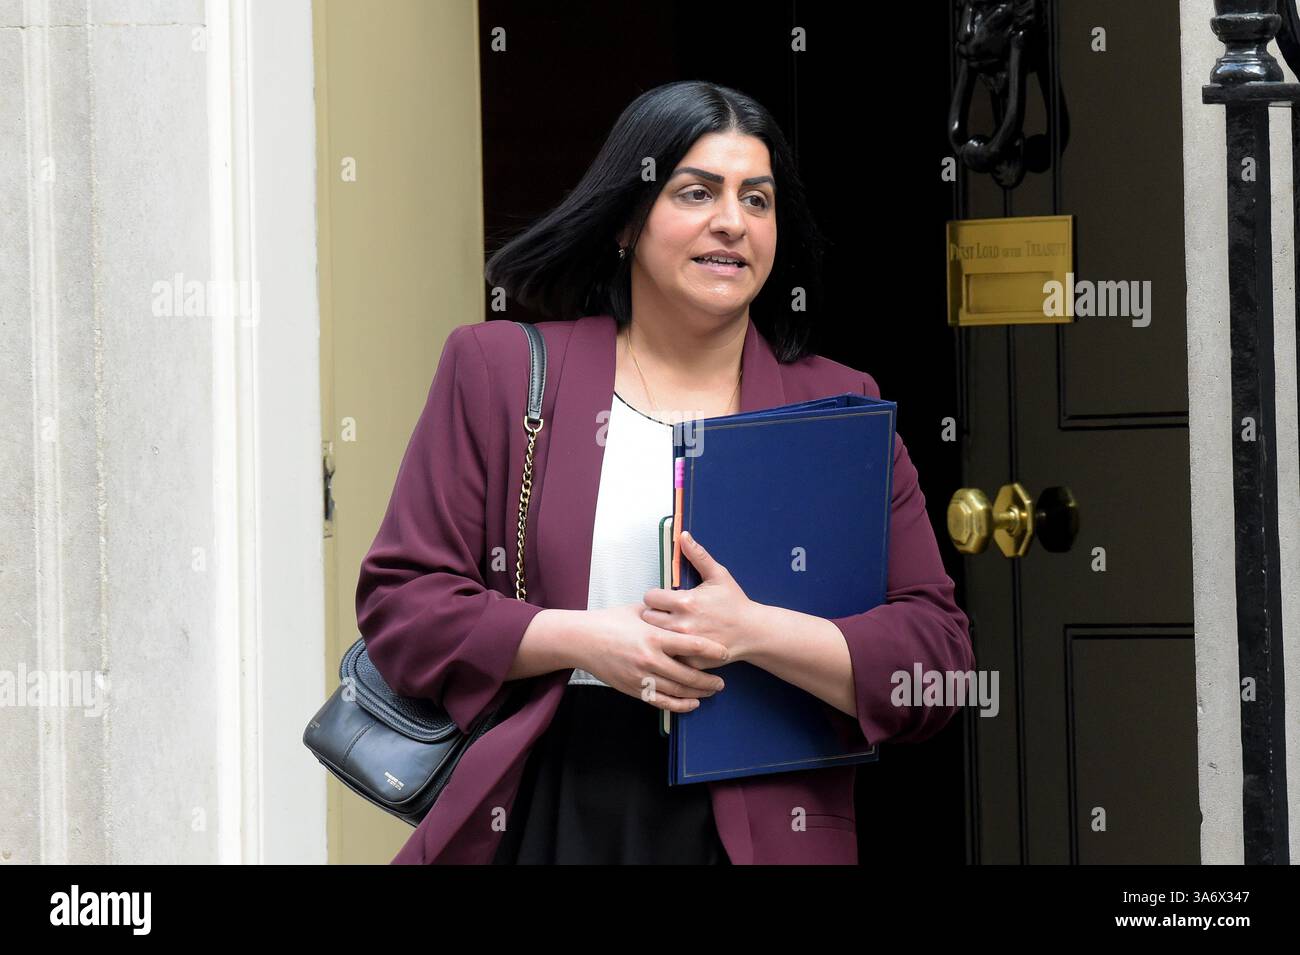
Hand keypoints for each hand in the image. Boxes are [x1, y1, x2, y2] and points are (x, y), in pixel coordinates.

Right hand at [575, 602, 728, 713]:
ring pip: (677, 691)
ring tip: (712, 691)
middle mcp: (649, 659)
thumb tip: (681, 606)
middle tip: (722, 681)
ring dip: (698, 693)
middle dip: (709, 680)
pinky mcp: (634, 689)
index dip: (712, 651)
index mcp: (653, 636)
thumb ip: (662, 613)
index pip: (691, 646)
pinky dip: (680, 705)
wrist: (582, 640)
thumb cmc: (610, 621)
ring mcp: (641, 677)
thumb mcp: (638, 611)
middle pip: (688, 674)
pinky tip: (692, 703)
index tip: (725, 653)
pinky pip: (661, 702)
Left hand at [641, 531, 759, 669]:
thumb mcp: (718, 575)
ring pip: (655, 637)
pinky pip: (669, 654)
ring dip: (659, 631)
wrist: (752, 632)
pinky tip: (679, 643)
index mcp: (685, 601)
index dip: (655, 596)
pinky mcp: (689, 660)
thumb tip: (683, 536)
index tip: (663, 599)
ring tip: (671, 627)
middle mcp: (682, 624)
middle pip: (648, 617)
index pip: (650, 597)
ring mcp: (685, 644)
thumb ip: (698, 555)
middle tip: (666, 613)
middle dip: (654, 614)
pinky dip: (671, 649)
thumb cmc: (734, 603)